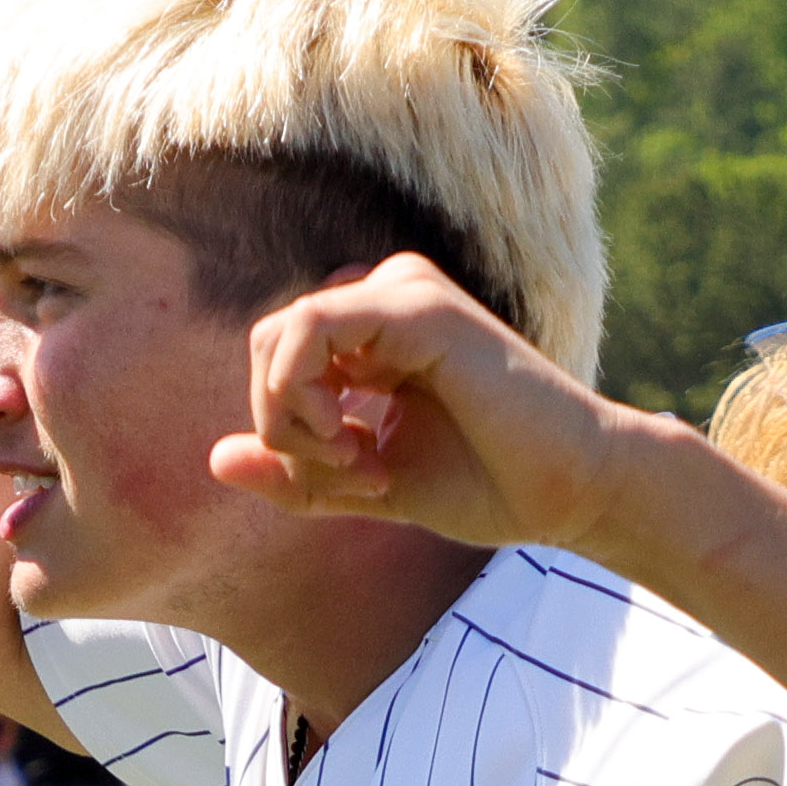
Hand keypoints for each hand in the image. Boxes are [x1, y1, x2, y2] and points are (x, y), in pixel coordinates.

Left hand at [208, 255, 632, 554]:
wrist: (572, 492)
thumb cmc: (489, 486)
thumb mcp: (370, 488)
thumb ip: (297, 475)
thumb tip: (214, 461)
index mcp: (374, 334)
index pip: (276, 362)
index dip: (288, 435)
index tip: (351, 484)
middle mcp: (384, 299)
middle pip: (266, 346)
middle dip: (286, 427)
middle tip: (353, 477)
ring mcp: (401, 293)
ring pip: (279, 336)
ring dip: (296, 417)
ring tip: (359, 463)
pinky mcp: (417, 307)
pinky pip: (309, 326)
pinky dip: (306, 395)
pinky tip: (353, 439)